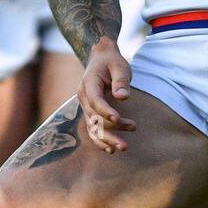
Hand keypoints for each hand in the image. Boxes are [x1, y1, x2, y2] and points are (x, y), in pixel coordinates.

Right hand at [76, 38, 136, 153]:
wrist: (101, 58)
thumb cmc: (112, 61)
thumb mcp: (119, 65)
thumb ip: (121, 80)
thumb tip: (122, 97)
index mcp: (89, 83)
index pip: (95, 100)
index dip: (105, 111)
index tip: (118, 119)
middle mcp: (83, 97)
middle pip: (94, 118)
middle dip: (109, 132)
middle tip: (124, 145)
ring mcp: (85, 106)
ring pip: (93, 127)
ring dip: (106, 139)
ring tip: (123, 147)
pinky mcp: (90, 112)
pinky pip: (92, 128)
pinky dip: (100, 139)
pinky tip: (111, 150)